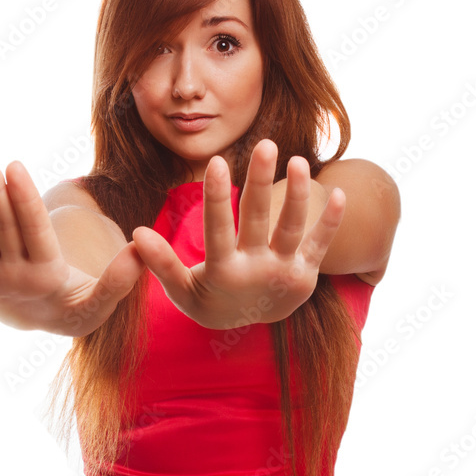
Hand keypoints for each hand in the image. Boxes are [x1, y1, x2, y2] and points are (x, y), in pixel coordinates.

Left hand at [0, 151, 146, 335]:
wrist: (44, 330)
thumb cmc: (78, 307)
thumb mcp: (101, 301)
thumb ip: (120, 278)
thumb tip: (139, 248)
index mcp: (46, 277)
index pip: (34, 230)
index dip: (23, 198)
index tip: (14, 166)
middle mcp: (15, 278)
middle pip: (2, 226)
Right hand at [130, 139, 345, 329]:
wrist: (244, 330)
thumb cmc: (206, 299)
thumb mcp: (180, 290)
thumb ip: (160, 262)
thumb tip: (135, 233)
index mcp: (222, 272)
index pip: (217, 229)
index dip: (215, 196)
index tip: (214, 161)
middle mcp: (255, 272)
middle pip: (258, 220)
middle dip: (261, 182)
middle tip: (265, 144)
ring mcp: (283, 274)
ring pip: (292, 229)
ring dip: (298, 195)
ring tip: (299, 160)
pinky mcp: (305, 276)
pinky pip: (320, 245)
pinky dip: (331, 222)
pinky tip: (340, 193)